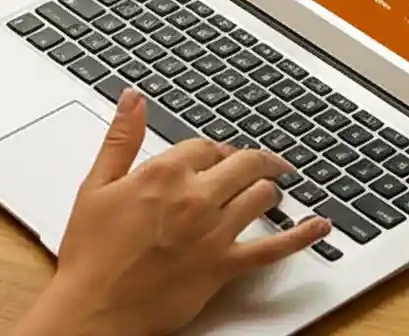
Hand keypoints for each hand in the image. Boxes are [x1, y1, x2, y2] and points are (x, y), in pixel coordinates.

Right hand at [13, 91, 330, 335]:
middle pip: (242, 163)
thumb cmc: (91, 254)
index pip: (204, 145)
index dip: (212, 149)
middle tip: (257, 163)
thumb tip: (133, 99)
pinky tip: (318, 226)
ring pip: (260, 196)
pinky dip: (301, 236)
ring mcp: (214, 232)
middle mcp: (195, 197)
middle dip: (252, 160)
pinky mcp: (224, 266)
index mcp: (163, 173)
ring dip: (268, 189)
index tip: (213, 155)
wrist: (95, 308)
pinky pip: (274, 248)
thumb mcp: (96, 185)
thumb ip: (121, 138)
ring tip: (271, 190)